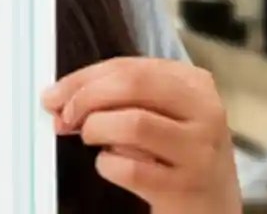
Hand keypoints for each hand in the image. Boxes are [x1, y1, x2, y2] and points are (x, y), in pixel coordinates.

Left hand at [41, 57, 241, 213]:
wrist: (211, 209)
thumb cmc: (175, 155)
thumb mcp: (158, 115)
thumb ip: (115, 97)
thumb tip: (58, 98)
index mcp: (194, 85)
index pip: (128, 66)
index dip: (83, 78)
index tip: (55, 94)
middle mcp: (205, 112)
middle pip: (131, 85)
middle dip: (86, 98)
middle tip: (65, 117)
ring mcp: (199, 151)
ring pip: (132, 123)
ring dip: (97, 130)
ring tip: (94, 140)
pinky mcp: (185, 187)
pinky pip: (130, 168)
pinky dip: (108, 165)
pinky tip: (113, 166)